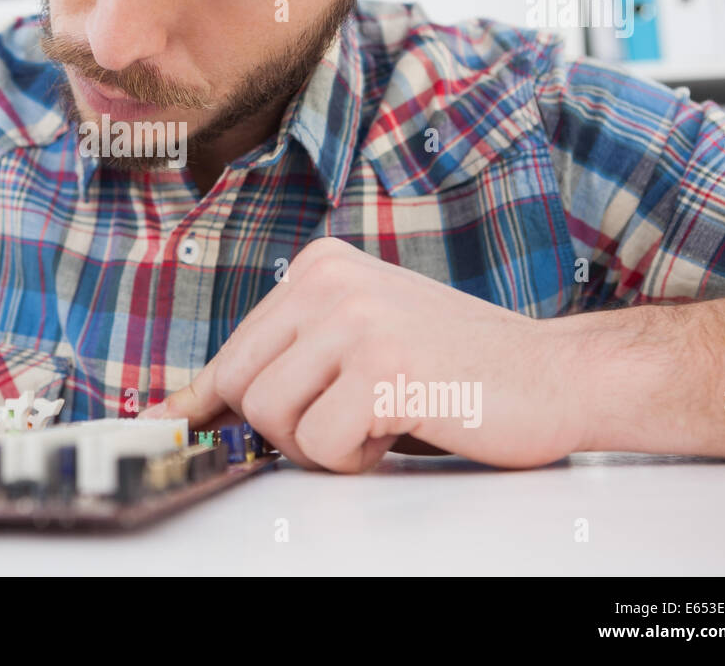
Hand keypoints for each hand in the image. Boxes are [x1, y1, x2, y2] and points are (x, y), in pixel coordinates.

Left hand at [142, 237, 583, 470]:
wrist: (556, 375)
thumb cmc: (454, 366)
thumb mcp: (356, 343)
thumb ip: (286, 361)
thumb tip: (193, 407)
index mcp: (317, 268)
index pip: (232, 353)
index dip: (206, 404)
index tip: (168, 426)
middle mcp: (328, 281)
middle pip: (241, 389)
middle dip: (283, 429)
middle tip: (348, 423)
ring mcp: (355, 320)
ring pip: (273, 420)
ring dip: (325, 444)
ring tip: (382, 417)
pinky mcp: (383, 367)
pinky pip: (322, 444)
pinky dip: (358, 458)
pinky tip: (403, 426)